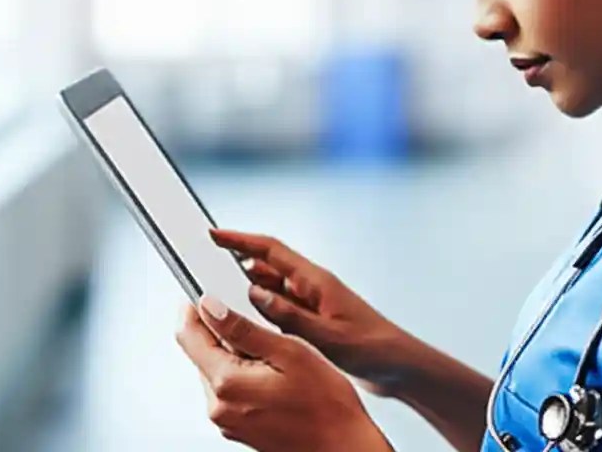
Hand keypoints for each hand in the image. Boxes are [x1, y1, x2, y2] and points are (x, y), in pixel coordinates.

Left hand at [176, 296, 391, 450]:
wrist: (341, 447)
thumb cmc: (326, 404)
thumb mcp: (289, 352)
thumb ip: (243, 329)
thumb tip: (211, 306)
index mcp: (227, 383)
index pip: (189, 336)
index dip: (194, 308)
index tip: (205, 292)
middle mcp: (219, 406)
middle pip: (201, 353)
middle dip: (220, 332)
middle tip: (257, 323)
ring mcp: (227, 421)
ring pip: (216, 371)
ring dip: (234, 354)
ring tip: (273, 354)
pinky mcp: (237, 428)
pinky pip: (230, 391)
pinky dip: (244, 374)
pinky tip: (274, 375)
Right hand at [209, 229, 413, 395]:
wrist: (398, 365)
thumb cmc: (371, 348)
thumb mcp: (327, 336)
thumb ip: (290, 316)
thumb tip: (254, 293)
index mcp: (316, 281)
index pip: (271, 251)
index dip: (240, 241)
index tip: (212, 234)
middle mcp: (311, 287)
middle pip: (265, 266)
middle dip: (234, 263)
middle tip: (203, 266)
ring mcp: (311, 303)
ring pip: (270, 289)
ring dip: (246, 289)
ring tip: (218, 296)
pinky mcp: (313, 320)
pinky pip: (278, 308)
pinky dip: (260, 311)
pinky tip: (246, 322)